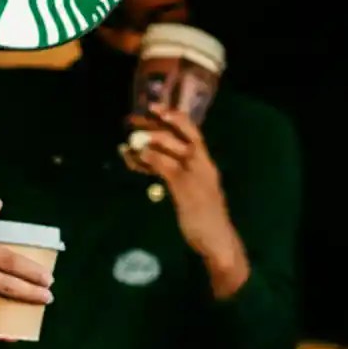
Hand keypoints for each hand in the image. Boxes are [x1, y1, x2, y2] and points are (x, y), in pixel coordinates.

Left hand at [121, 105, 250, 297]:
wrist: (218, 240)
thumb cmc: (204, 218)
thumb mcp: (193, 191)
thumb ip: (176, 175)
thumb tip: (150, 161)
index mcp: (207, 163)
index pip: (193, 132)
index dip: (175, 117)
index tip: (155, 107)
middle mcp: (203, 164)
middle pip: (180, 133)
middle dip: (155, 123)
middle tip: (132, 119)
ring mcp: (195, 174)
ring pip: (171, 146)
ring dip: (148, 138)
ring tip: (129, 137)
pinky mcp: (185, 187)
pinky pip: (164, 165)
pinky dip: (149, 157)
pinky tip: (135, 156)